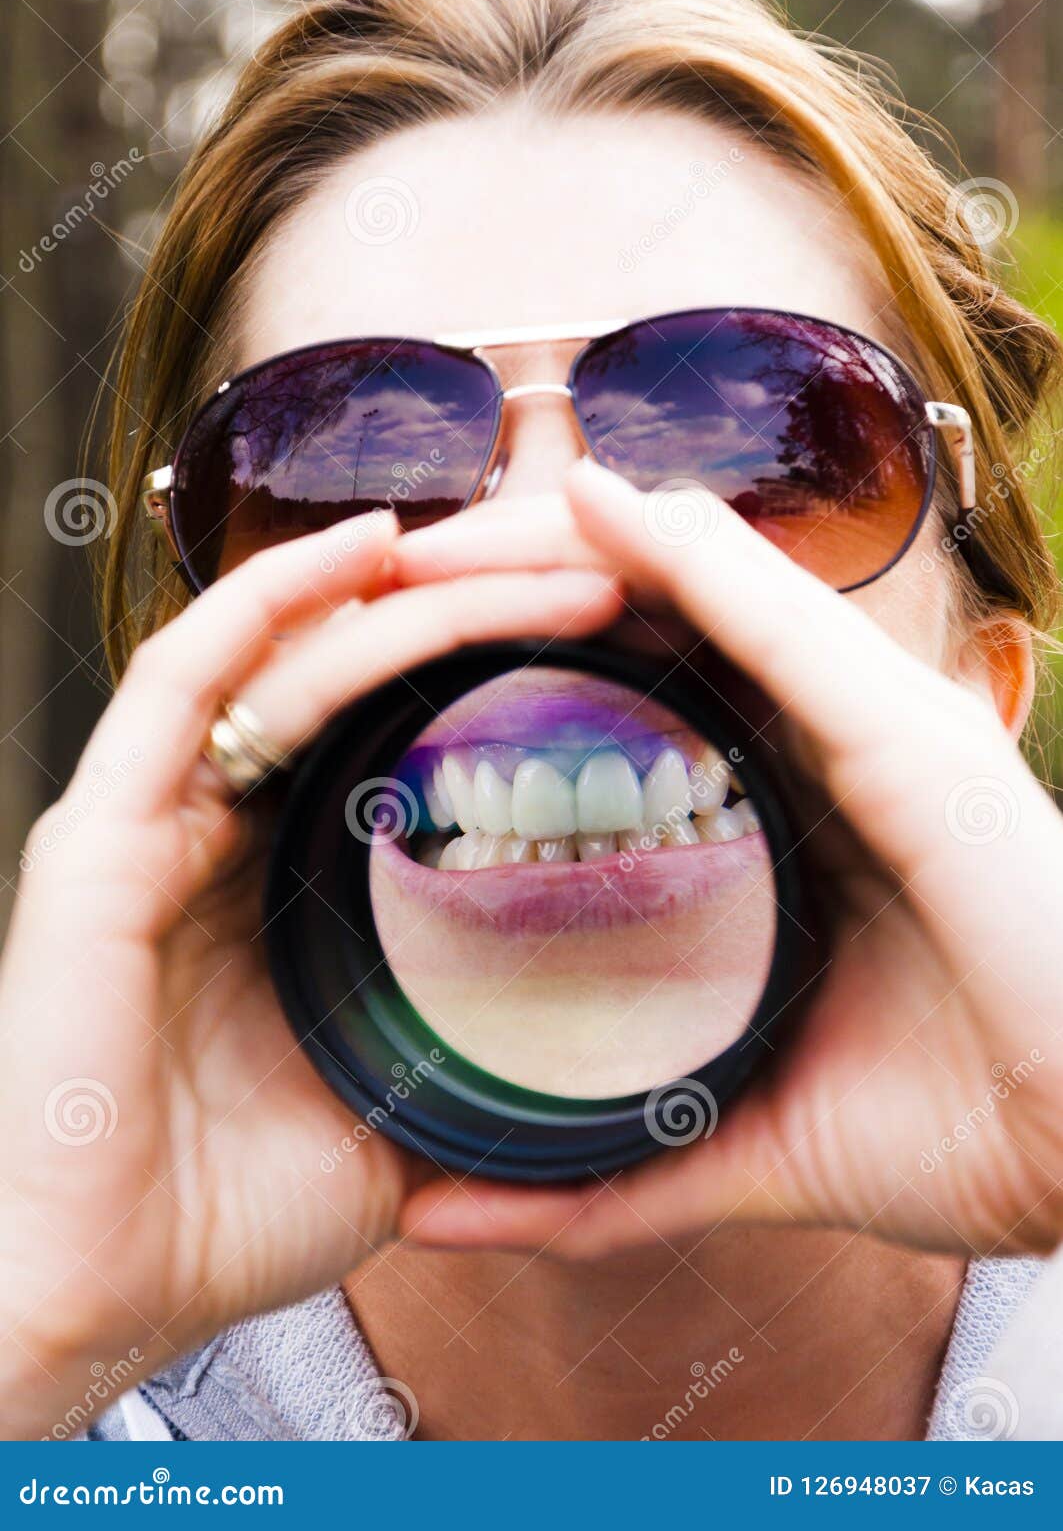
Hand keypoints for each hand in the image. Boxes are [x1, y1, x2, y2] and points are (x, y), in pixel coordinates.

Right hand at [0, 508, 618, 1435]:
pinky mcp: (104, 830)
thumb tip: (618, 1055)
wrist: (98, 1293)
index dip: (513, 670)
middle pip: (365, 669)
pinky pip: (188, 681)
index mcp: (292, 870)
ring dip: (416, 592)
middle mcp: (225, 818)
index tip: (631, 642)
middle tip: (606, 571)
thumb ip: (485, 1054)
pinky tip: (368, 555)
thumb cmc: (237, 1210)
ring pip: (295, 653)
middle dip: (488, 608)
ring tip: (531, 545)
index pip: (407, 725)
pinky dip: (275, 602)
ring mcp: (161, 814)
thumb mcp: (406, 1104)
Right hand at [396, 462, 1062, 1260]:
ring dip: (445, 1003)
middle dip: (437, 781)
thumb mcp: (881, 725)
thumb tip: (584, 487)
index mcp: (759, 760)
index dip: (488, 607)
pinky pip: (614, 1182)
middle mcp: (719, 873)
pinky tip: (437, 1207)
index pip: (594, 658)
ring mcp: (720, 1012)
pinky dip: (530, 1206)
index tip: (374, 592)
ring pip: (551, 1005)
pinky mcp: (745, 1142)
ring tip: (332, 968)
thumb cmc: (1027, 893)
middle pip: (550, 820)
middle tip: (308, 751)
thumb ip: (745, 607)